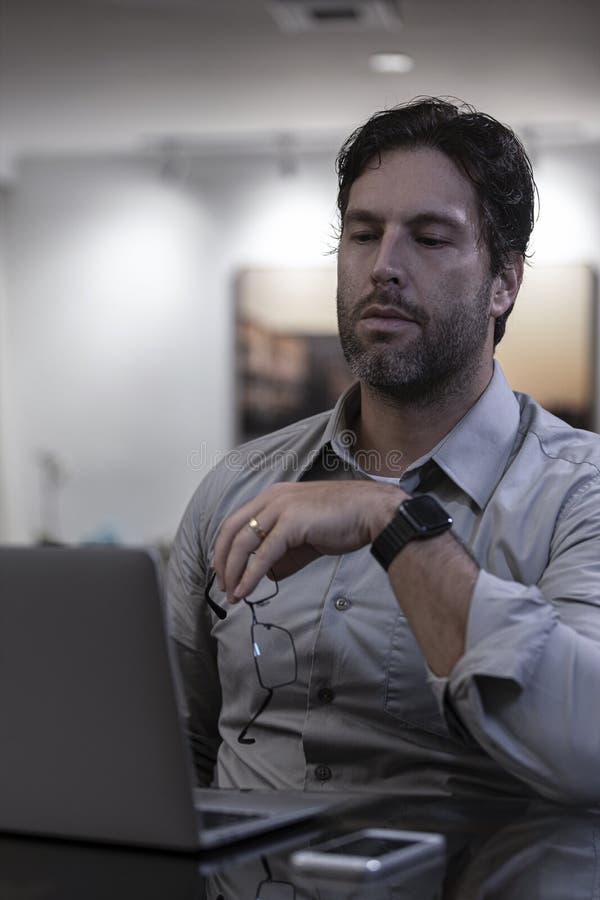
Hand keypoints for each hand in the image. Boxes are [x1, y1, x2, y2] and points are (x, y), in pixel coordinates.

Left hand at [212, 481, 405, 600]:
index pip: (237, 521)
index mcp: (273, 496)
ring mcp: (280, 507)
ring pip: (242, 543)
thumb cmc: (344, 521)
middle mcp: (272, 498)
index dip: (224, 547)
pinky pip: (262, 554)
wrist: (372, 512)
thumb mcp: (305, 536)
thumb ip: (284, 553)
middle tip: (222, 586)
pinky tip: (245, 590)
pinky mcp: (291, 523)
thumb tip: (267, 574)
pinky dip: (250, 575)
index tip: (222, 570)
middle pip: (232, 530)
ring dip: (233, 572)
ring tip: (232, 593)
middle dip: (222, 561)